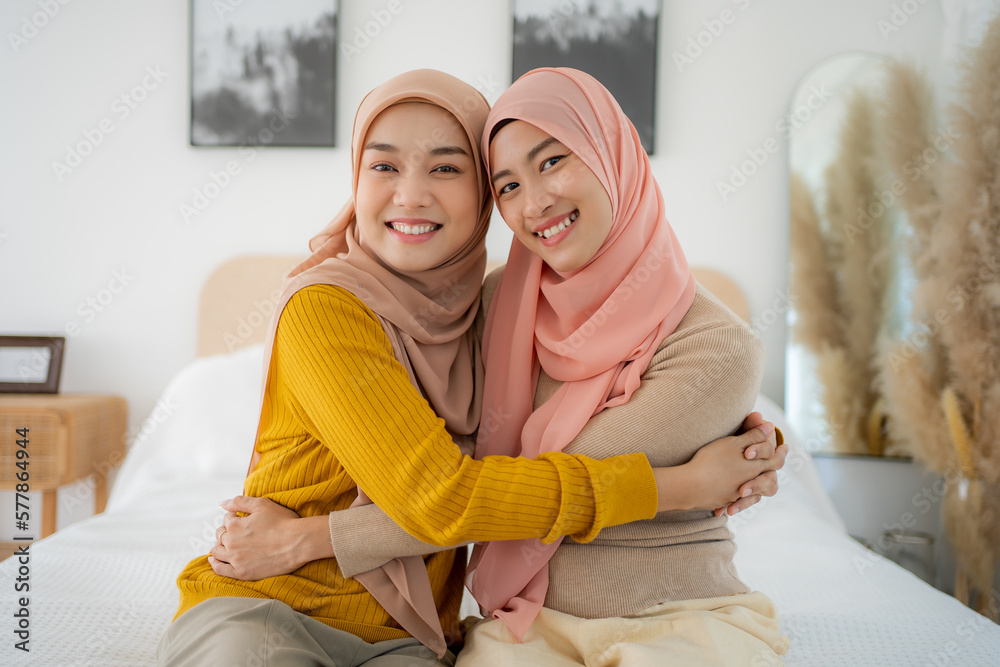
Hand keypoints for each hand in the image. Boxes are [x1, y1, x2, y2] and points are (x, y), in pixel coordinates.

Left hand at [208, 496, 330, 579]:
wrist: (298, 543)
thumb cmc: (283, 522)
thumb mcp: (262, 504)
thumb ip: (239, 502)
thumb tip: (222, 504)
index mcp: (234, 525)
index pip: (227, 519)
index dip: (234, 517)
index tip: (243, 519)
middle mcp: (231, 542)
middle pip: (220, 535)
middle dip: (226, 531)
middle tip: (238, 532)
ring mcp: (236, 559)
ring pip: (217, 552)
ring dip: (218, 546)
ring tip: (224, 545)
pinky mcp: (242, 573)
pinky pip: (221, 570)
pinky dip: (215, 564)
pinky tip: (214, 560)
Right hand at [654, 419, 782, 512]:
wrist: (691, 485)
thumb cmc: (712, 461)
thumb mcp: (734, 443)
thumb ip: (754, 435)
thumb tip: (770, 427)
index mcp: (755, 467)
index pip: (776, 460)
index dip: (781, 453)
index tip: (785, 447)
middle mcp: (750, 483)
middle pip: (769, 483)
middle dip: (770, 476)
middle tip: (767, 472)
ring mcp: (736, 495)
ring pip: (752, 496)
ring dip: (753, 492)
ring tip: (748, 490)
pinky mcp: (723, 502)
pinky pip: (732, 502)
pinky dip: (733, 502)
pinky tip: (727, 501)